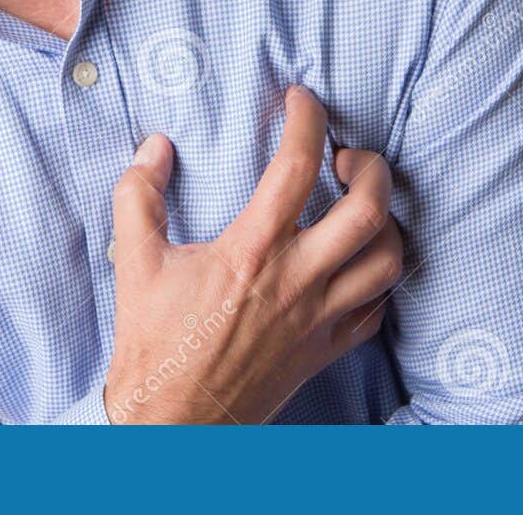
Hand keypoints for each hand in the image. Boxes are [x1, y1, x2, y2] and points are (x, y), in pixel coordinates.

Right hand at [105, 85, 401, 423]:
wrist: (171, 422)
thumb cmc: (154, 341)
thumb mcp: (134, 261)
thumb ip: (139, 196)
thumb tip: (154, 147)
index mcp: (252, 251)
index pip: (296, 166)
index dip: (306, 118)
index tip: (301, 100)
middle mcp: (297, 281)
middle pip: (369, 209)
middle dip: (371, 166)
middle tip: (347, 154)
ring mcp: (319, 318)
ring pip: (387, 259)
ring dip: (386, 221)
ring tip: (361, 205)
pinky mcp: (327, 349)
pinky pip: (378, 307)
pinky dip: (380, 277)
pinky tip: (359, 261)